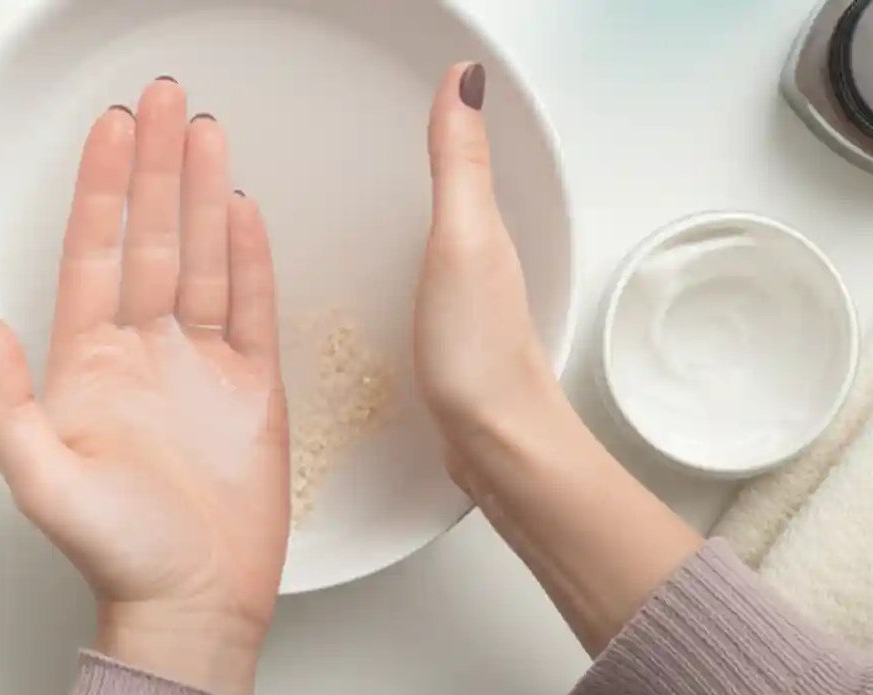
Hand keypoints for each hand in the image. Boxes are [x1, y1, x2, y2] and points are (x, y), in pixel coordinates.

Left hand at [0, 78, 285, 694]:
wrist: (197, 599)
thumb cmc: (122, 553)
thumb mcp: (43, 483)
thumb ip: (6, 404)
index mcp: (91, 366)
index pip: (94, 254)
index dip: (103, 188)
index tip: (115, 131)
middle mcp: (145, 353)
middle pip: (151, 239)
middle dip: (157, 167)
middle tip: (167, 103)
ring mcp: (202, 365)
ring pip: (202, 260)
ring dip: (204, 197)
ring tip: (209, 136)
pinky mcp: (253, 386)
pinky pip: (252, 306)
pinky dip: (249, 258)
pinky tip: (244, 214)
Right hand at [414, 62, 565, 440]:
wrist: (496, 444)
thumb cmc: (479, 353)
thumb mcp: (463, 243)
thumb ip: (460, 166)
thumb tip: (466, 80)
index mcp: (484, 228)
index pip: (463, 149)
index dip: (442, 108)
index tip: (414, 73)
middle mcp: (480, 257)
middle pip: (453, 186)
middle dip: (426, 146)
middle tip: (385, 114)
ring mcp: (464, 297)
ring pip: (440, 230)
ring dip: (417, 200)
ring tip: (376, 179)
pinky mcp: (446, 333)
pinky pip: (423, 273)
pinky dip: (407, 252)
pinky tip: (387, 266)